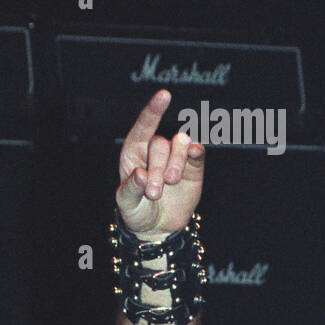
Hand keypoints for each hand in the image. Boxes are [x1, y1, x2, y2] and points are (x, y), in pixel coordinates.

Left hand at [116, 89, 204, 239]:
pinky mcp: (193, 165)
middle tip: (154, 193)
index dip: (153, 111)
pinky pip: (197, 151)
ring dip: (175, 162)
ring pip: (180, 143)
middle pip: (160, 144)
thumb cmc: (137, 212)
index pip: (143, 128)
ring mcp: (175, 156)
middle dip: (157, 168)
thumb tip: (140, 174)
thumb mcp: (127, 205)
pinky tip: (192, 155)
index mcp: (135, 153)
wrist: (158, 228)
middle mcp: (155, 150)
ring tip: (170, 182)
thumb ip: (130, 190)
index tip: (164, 96)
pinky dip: (195, 151)